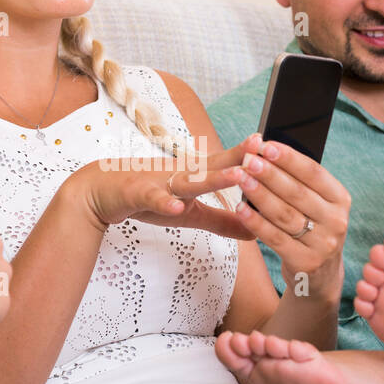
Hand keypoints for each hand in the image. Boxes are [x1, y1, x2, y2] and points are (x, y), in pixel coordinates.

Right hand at [69, 142, 254, 240]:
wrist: (100, 191)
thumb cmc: (147, 197)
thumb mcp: (190, 214)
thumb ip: (223, 221)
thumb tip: (256, 232)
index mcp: (195, 177)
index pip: (229, 166)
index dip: (253, 161)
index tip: (282, 152)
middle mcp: (181, 174)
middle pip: (215, 167)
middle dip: (240, 160)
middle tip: (265, 151)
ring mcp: (159, 182)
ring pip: (189, 180)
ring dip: (212, 178)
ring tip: (236, 175)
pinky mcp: (137, 194)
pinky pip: (152, 199)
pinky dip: (163, 202)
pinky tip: (175, 206)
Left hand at [232, 134, 350, 298]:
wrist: (319, 277)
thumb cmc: (310, 231)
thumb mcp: (316, 207)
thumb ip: (300, 184)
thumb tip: (267, 153)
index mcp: (340, 199)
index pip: (314, 173)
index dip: (289, 158)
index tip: (265, 145)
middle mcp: (337, 221)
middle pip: (297, 193)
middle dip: (269, 173)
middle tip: (247, 159)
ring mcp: (324, 244)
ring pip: (285, 214)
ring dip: (259, 194)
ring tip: (240, 178)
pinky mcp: (306, 263)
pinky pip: (275, 238)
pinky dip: (256, 222)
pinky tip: (239, 208)